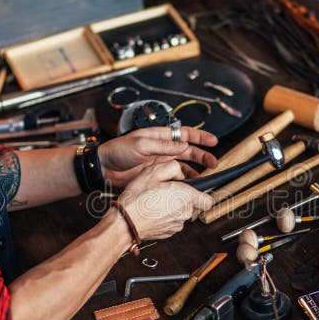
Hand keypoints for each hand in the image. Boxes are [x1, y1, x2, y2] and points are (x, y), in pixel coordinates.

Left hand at [99, 127, 217, 186]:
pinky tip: (190, 186)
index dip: (200, 137)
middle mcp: (163, 149)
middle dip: (203, 156)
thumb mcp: (141, 144)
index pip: (185, 134)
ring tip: (206, 177)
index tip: (214, 141)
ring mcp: (161, 163)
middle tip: (214, 163)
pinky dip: (184, 181)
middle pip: (189, 151)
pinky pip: (175, 177)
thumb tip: (184, 144)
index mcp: (160, 136)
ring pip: (184, 166)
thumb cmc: (118, 151)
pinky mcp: (157, 175)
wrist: (104, 168)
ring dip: (195, 170)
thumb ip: (163, 146)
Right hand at [118, 160, 213, 239]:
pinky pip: (171, 222)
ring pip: (181, 213)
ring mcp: (177, 225)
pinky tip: (152, 211)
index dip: (202, 194)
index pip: (208, 200)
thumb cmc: (137, 199)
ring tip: (155, 201)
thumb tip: (180, 171)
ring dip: (172, 207)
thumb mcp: (153, 171)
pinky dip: (165, 216)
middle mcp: (184, 212)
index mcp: (185, 196)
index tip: (194, 190)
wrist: (125, 222)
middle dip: (181, 197)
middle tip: (165, 191)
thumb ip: (172, 167)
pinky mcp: (168, 233)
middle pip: (192, 204)